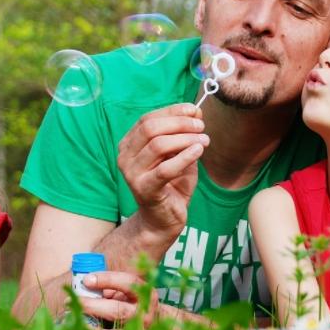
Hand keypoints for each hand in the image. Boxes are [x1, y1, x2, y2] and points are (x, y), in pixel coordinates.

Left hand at [78, 271, 158, 329]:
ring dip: (89, 328)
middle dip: (92, 305)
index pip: (128, 283)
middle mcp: (145, 315)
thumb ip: (111, 288)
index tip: (86, 280)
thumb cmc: (136, 302)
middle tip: (70, 301)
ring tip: (71, 321)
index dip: (107, 280)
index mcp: (146, 294)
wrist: (157, 323)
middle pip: (117, 311)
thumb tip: (85, 286)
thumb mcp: (128, 290)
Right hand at [117, 104, 208, 243]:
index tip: (194, 110)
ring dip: (185, 139)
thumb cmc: (171, 184)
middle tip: (201, 127)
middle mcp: (125, 156)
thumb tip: (196, 110)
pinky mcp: (144, 189)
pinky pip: (165, 169)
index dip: (172, 111)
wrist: (163, 219)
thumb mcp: (179, 153)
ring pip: (158, 145)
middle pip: (151, 129)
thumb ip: (184, 133)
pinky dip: (184, 157)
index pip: (148, 119)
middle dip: (179, 123)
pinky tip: (199, 151)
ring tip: (204, 141)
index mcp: (129, 144)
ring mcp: (132, 174)